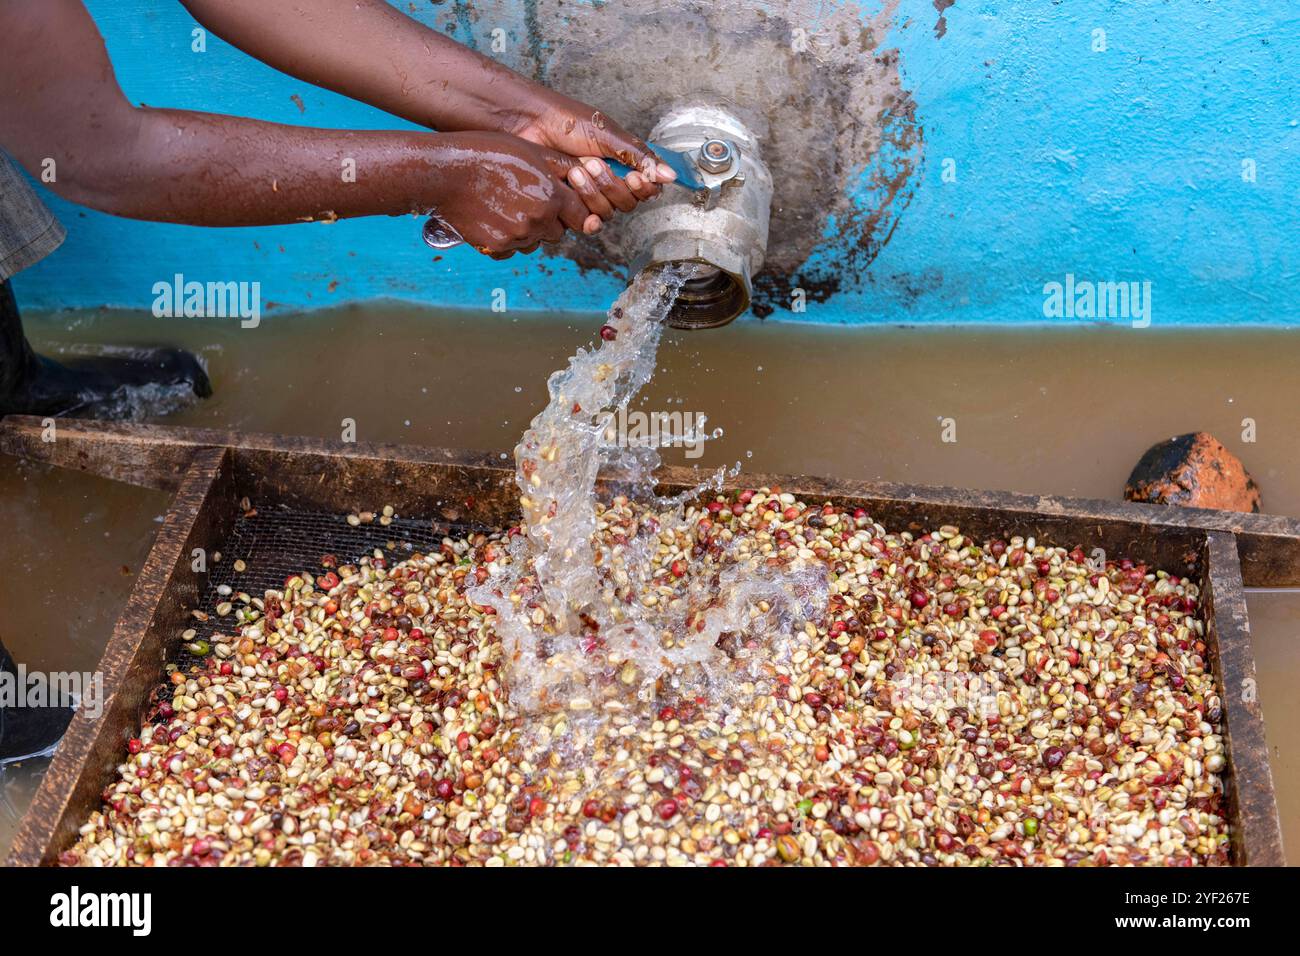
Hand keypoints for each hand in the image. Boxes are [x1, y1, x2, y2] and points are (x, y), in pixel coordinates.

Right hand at [430, 132, 594, 257]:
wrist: (445, 172)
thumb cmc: (486, 153)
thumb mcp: (530, 150)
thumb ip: (560, 166)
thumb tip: (584, 172)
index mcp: (551, 196)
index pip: (581, 215)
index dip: (574, 209)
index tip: (564, 203)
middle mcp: (538, 220)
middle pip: (558, 232)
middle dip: (550, 221)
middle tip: (530, 202)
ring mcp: (517, 236)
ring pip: (534, 242)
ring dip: (528, 230)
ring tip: (507, 206)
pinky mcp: (497, 247)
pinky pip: (512, 249)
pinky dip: (507, 238)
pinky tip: (493, 217)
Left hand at [508, 91, 677, 221]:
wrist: (529, 125)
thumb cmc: (566, 122)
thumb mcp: (608, 135)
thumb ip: (639, 156)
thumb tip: (670, 176)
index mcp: (622, 164)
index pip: (647, 189)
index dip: (644, 188)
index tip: (635, 177)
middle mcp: (608, 183)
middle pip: (628, 204)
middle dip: (613, 186)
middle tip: (594, 164)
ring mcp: (588, 197)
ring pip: (608, 213)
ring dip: (594, 193)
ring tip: (575, 170)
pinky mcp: (569, 208)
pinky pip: (586, 223)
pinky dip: (583, 212)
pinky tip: (574, 193)